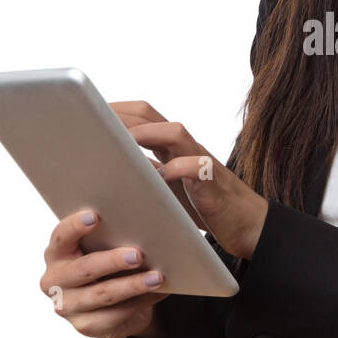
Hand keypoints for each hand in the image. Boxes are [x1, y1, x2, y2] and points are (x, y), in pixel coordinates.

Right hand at [40, 209, 168, 337]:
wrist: (111, 304)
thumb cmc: (108, 264)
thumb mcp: (103, 248)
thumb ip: (110, 236)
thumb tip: (143, 221)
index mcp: (56, 254)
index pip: (61, 237)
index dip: (75, 226)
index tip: (94, 216)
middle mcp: (54, 281)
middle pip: (84, 269)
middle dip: (113, 261)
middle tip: (138, 254)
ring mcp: (68, 307)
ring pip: (104, 294)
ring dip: (134, 285)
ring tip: (157, 277)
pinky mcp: (86, 326)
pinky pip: (117, 314)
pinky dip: (141, 301)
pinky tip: (158, 292)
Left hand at [108, 100, 268, 261]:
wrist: (250, 226)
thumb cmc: (205, 208)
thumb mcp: (169, 190)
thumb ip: (146, 177)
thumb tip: (106, 175)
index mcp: (173, 148)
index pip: (143, 116)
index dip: (116, 110)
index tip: (88, 114)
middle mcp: (187, 148)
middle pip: (152, 116)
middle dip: (121, 116)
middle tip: (92, 124)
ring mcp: (203, 161)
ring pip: (175, 132)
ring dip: (145, 134)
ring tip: (120, 144)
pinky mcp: (215, 182)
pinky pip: (197, 166)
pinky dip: (177, 169)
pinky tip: (161, 179)